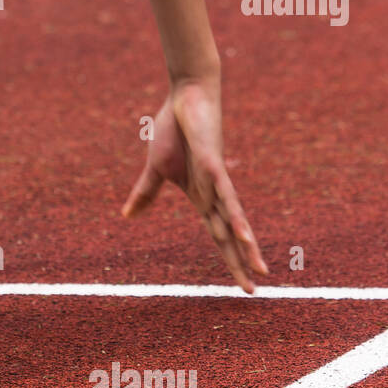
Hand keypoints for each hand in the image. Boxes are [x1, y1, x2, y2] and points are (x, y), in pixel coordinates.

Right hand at [122, 78, 267, 291]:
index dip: (230, 259)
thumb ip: (145, 194)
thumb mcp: (156, 169)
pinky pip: (226, 195)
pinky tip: (244, 234)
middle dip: (242, 262)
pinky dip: (235, 215)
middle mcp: (214, 194)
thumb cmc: (172, 131)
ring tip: (259, 270)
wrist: (186, 97)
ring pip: (234, 219)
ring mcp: (216, 180)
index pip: (218, 235)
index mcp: (200, 198)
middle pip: (229, 235)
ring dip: (245, 245)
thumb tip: (128, 216)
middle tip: (253, 291)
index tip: (243, 284)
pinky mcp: (214, 165)